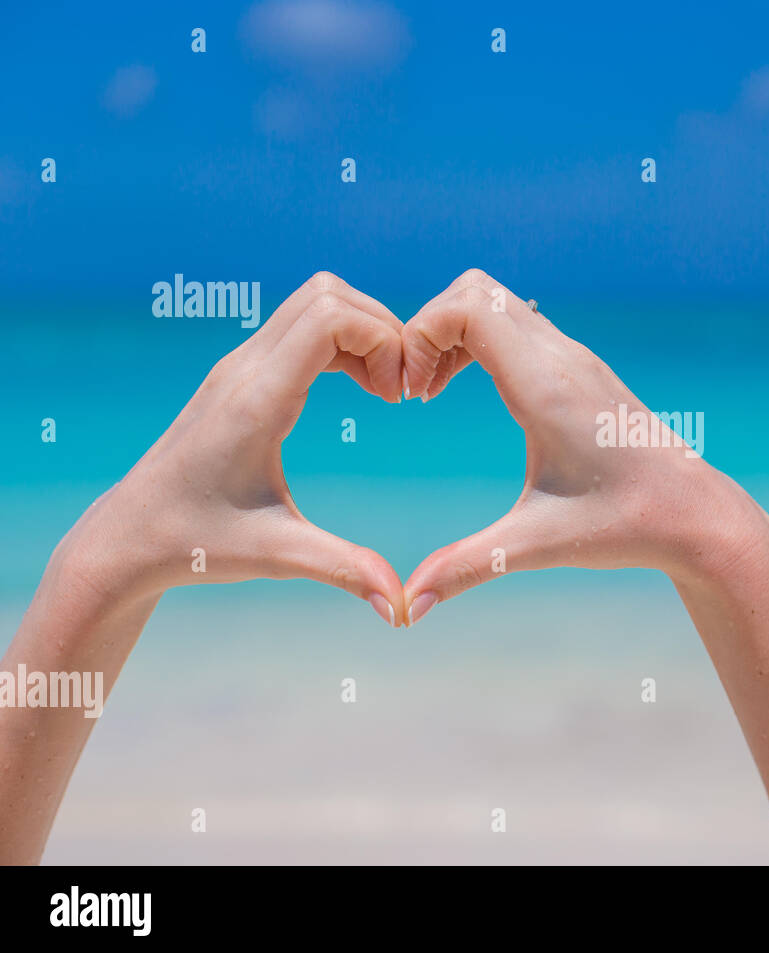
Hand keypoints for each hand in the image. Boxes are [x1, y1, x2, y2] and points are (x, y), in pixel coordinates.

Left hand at [74, 272, 406, 624]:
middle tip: (401, 392)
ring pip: (317, 300)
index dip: (384, 341)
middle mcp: (246, 367)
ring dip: (364, 331)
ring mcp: (241, 364)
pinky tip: (361, 390)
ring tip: (386, 391)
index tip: (399, 399)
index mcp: (257, 400)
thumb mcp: (277, 556)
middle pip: (329, 293)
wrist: (129, 536)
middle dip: (383, 330)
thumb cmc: (196, 544)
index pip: (330, 317)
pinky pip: (304, 324)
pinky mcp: (242, 372)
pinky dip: (345, 341)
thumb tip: (403, 607)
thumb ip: (346, 570)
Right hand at [399, 269, 768, 623]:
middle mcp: (563, 358)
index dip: (418, 335)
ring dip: (454, 333)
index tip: (408, 395)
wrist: (697, 514)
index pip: (466, 307)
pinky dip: (482, 341)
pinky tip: (471, 391)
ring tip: (431, 390)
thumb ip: (465, 569)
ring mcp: (577, 357)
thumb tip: (405, 609)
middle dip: (427, 326)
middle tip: (413, 388)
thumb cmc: (625, 526)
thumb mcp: (536, 545)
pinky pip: (519, 324)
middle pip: (475, 289)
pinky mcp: (585, 368)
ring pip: (498, 301)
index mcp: (547, 387)